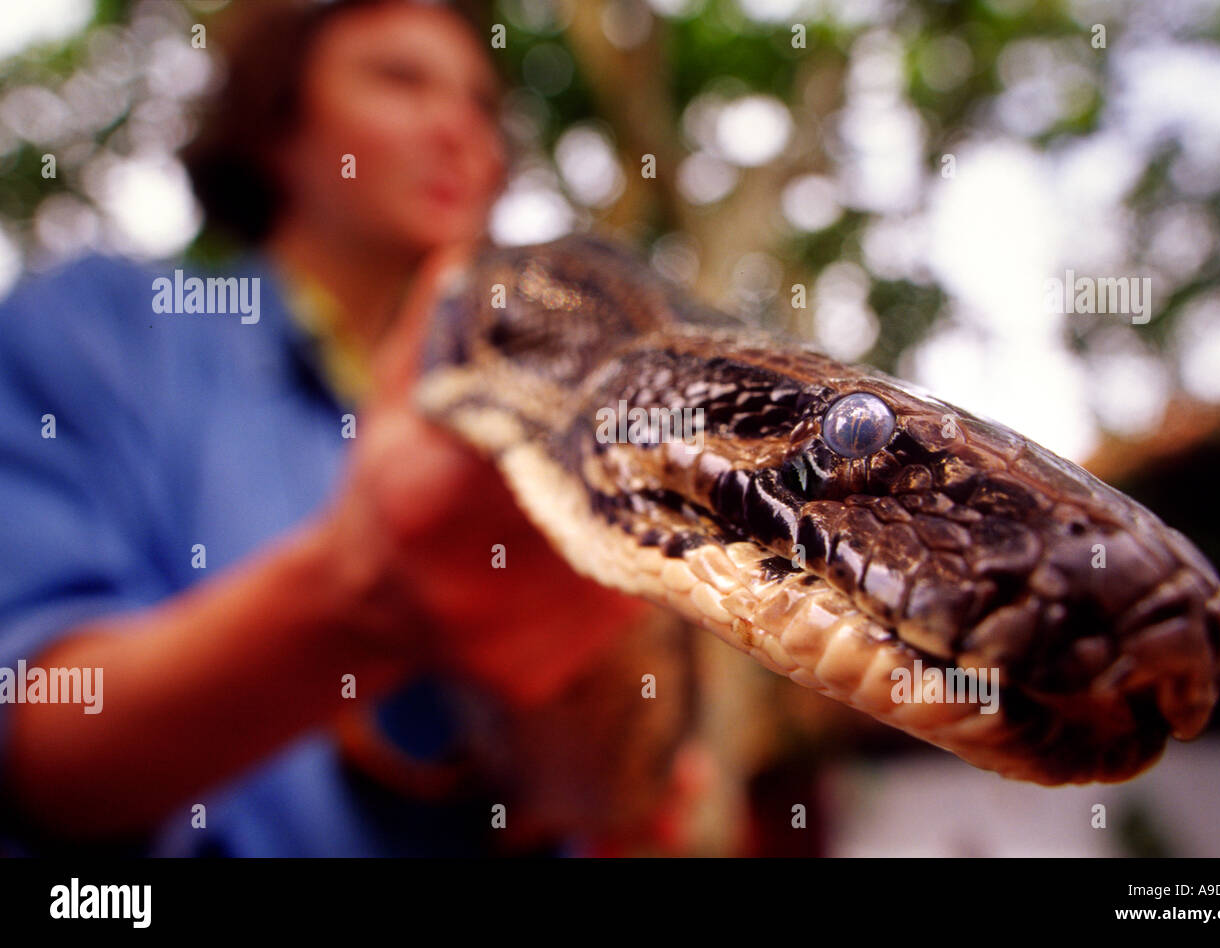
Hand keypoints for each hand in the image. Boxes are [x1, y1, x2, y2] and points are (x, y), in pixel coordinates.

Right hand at [317, 245, 652, 705]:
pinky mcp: (528, 679)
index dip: (601, 425)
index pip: (539, 451)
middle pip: (597, 515)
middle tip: (690, 438)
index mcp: (426, 495)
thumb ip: (438, 323)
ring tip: (673, 489)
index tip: (646, 398)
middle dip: (641, 476)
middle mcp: (464, 576)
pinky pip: (612, 623)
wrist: (360, 604)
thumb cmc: (385, 485)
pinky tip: (623, 558)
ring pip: (621, 573)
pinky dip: (628, 586)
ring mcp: (497, 638)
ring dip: (650, 532)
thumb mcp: (395, 397)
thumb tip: (479, 244)